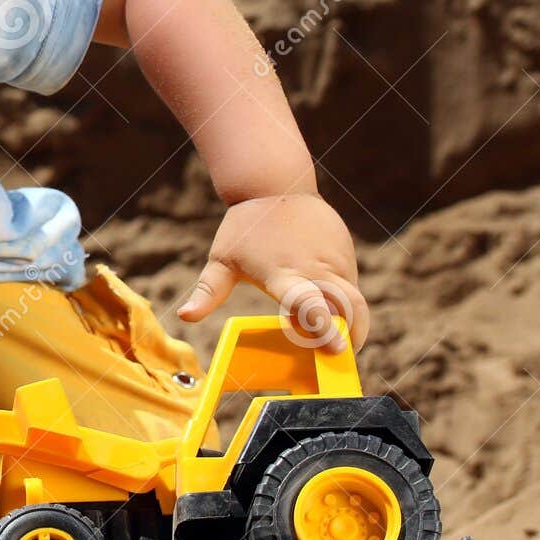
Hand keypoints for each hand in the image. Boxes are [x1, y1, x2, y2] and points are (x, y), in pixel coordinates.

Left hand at [175, 192, 368, 350]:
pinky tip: (330, 305)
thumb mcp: (221, 262)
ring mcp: (334, 258)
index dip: (324, 327)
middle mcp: (314, 268)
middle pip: (349, 305)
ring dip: (352, 319)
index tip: (336, 348)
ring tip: (337, 335)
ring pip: (354, 296)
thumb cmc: (245, 228)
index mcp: (282, 274)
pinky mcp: (346, 251)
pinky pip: (352, 282)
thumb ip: (207, 293)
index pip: (308, 304)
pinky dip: (346, 300)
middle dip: (354, 333)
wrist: (275, 185)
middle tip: (344, 355)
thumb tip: (185, 316)